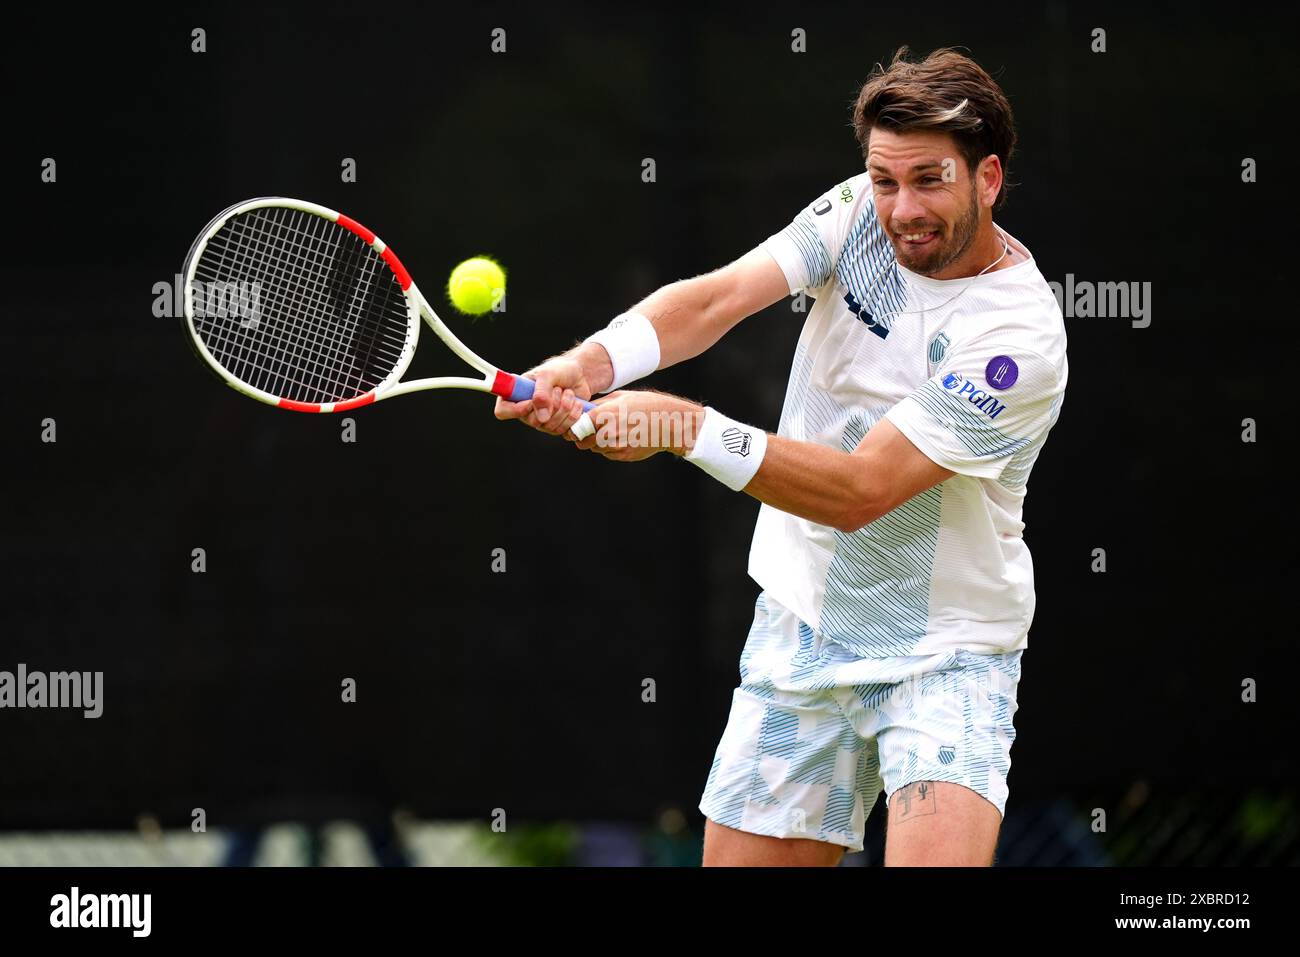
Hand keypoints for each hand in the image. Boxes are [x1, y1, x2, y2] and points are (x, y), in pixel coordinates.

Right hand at [493, 354, 592, 436]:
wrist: (579, 374)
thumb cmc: (559, 370)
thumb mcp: (548, 374)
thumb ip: (541, 393)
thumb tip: (542, 418)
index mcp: (516, 395)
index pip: (502, 411)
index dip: (515, 410)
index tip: (531, 402)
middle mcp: (527, 411)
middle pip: (533, 422)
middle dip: (552, 405)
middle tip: (559, 389)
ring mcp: (543, 421)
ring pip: (552, 427)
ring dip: (565, 408)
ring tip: (569, 393)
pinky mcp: (558, 426)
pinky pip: (565, 431)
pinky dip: (574, 416)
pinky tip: (576, 403)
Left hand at [572, 390, 703, 461]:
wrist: (669, 423)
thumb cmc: (646, 405)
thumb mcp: (621, 397)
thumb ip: (599, 404)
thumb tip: (582, 409)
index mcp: (605, 414)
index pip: (577, 426)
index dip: (575, 426)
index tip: (576, 426)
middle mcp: (608, 432)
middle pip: (583, 441)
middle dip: (585, 436)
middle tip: (591, 430)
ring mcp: (616, 446)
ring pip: (595, 448)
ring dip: (598, 443)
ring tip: (613, 431)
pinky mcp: (624, 455)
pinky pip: (608, 454)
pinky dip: (610, 448)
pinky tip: (624, 437)